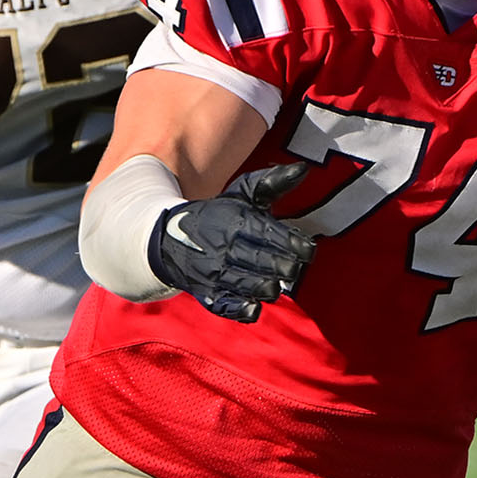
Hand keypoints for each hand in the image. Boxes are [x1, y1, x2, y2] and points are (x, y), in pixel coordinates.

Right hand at [153, 163, 316, 322]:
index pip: (269, 233)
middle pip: (259, 261)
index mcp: (236, 221)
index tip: (308, 250)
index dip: (292, 243)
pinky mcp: (206, 293)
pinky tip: (254, 308)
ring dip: (265, 288)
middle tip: (294, 270)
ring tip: (277, 287)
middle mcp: (224, 247)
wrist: (168, 237)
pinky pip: (223, 304)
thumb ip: (272, 182)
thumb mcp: (241, 194)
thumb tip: (303, 169)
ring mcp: (213, 272)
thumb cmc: (217, 215)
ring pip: (244, 284)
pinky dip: (239, 309)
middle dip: (282, 268)